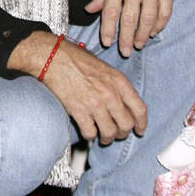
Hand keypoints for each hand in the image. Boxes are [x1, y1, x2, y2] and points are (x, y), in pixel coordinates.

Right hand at [9, 31, 146, 143]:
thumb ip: (115, 85)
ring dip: (107, 138)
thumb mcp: (104, 67)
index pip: (140, 109)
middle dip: (122, 133)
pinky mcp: (79, 111)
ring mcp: (95, 104)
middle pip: (126, 125)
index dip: (142, 124)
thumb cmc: (75, 57)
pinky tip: (88, 131)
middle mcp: (110, 94)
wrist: (53, 57)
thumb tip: (121, 102)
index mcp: (119, 81)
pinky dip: (90, 136)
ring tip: (103, 137)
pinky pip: (90, 133)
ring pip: (110, 133)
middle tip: (117, 133)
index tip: (139, 130)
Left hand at [85, 0, 177, 55]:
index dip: (108, 30)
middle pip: (130, 19)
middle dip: (126, 39)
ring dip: (143, 35)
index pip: (111, 11)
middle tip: (125, 52)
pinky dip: (160, 25)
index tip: (107, 43)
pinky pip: (165, 12)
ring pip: (148, 19)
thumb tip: (90, 10)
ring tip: (139, 44)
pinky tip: (154, 31)